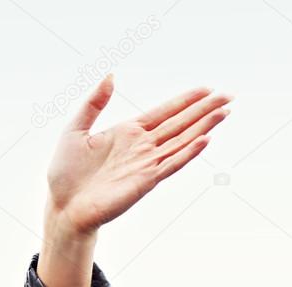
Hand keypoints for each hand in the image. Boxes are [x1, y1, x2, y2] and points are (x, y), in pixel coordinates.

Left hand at [46, 74, 231, 234]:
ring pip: (181, 142)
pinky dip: (187, 153)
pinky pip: (170, 164)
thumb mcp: (75, 130)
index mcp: (127, 133)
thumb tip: (110, 75)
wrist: (63, 206)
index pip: (163, 113)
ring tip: (224, 112)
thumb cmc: (66, 173)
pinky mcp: (145, 181)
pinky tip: (205, 140)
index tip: (206, 89)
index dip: (185, 101)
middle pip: (179, 124)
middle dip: (204, 110)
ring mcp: (145, 164)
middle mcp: (141, 147)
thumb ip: (93, 103)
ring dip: (203, 127)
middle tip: (229, 96)